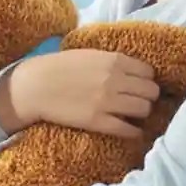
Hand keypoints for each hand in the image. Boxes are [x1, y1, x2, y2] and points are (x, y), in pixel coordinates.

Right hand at [0, 49, 158, 139]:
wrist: (34, 86)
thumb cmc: (58, 67)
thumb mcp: (89, 54)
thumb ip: (112, 60)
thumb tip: (134, 70)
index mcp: (114, 60)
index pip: (149, 72)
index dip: (146, 80)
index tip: (139, 85)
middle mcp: (115, 80)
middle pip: (151, 92)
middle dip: (147, 96)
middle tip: (138, 100)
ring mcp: (108, 102)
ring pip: (144, 110)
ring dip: (141, 113)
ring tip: (132, 114)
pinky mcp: (98, 121)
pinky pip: (128, 130)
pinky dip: (134, 131)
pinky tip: (130, 130)